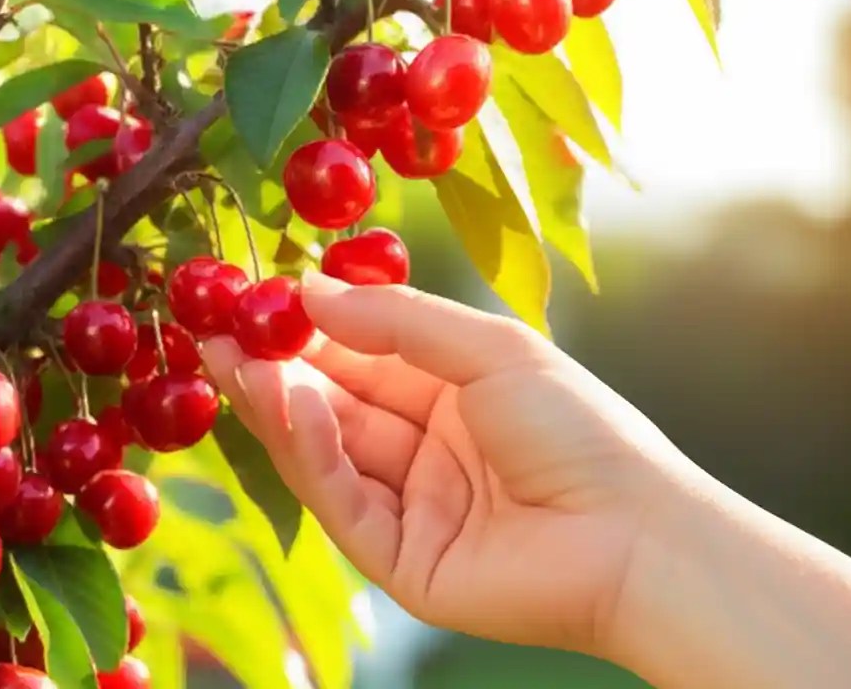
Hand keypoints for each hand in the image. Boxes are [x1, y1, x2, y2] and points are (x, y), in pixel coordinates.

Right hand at [202, 272, 697, 654]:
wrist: (634, 537)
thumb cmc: (580, 430)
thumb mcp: (490, 350)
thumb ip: (398, 320)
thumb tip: (311, 288)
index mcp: (452, 398)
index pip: (362, 359)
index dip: (308, 331)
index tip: (254, 299)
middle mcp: (424, 452)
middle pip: (333, 407)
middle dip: (275, 368)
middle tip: (215, 329)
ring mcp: (410, 509)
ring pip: (326, 454)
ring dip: (279, 406)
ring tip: (233, 357)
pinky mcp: (399, 562)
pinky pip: (342, 502)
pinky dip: (312, 453)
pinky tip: (290, 403)